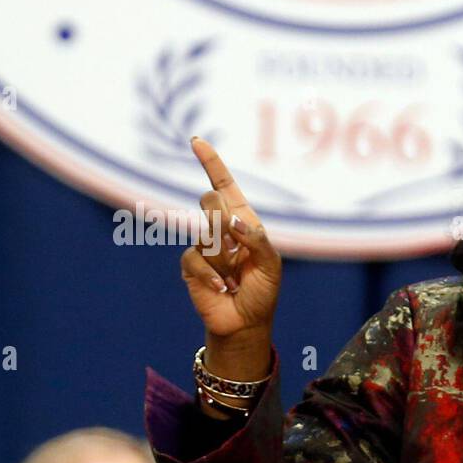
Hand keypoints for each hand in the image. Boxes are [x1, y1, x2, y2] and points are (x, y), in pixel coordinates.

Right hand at [181, 137, 281, 350]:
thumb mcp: (272, 264)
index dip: (211, 162)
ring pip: (207, 234)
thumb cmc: (262, 291)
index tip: (196, 141)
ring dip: (226, 260)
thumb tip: (233, 221)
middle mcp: (220, 228)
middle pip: (210, 201)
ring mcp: (203, 245)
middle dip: (223, 222)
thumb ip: (257, 239)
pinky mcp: (190, 265)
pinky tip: (222, 289)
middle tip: (235, 248)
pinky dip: (212, 275)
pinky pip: (195, 258)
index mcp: (243, 221)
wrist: (246, 321)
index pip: (224, 186)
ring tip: (234, 278)